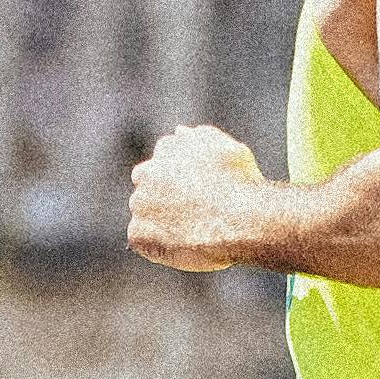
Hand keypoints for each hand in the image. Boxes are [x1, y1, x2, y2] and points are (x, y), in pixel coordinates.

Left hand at [125, 124, 266, 268]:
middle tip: (193, 215)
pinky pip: (141, 240)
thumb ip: (199, 137)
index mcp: (166, 149)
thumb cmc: (239, 184)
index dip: (179, 181)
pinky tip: (182, 246)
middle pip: (148, 187)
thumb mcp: (225, 148)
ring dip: (160, 222)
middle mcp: (146, 174)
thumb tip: (179, 132)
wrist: (241, 221)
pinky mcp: (138, 234)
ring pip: (144, 214)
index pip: (163, 162)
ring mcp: (140, 204)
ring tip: (192, 232)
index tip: (196, 194)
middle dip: (163, 198)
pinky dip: (156, 245)